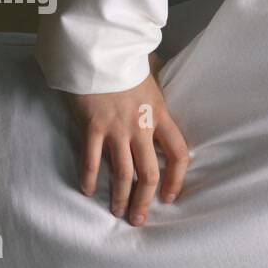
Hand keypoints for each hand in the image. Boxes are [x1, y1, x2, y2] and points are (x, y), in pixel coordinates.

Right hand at [65, 52, 188, 225]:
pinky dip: (89, 178)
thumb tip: (163, 74)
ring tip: (117, 212)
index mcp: (160, 115)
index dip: (177, 179)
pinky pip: (91, 160)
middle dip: (145, 200)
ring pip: (122, 173)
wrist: (99, 47)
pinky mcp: (92, 127)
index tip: (170, 196)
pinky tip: (88, 191)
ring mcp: (116, 129)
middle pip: (149, 173)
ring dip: (120, 197)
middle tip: (140, 219)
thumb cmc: (126, 58)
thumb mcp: (152, 72)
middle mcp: (141, 127)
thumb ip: (158, 84)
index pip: (179, 154)